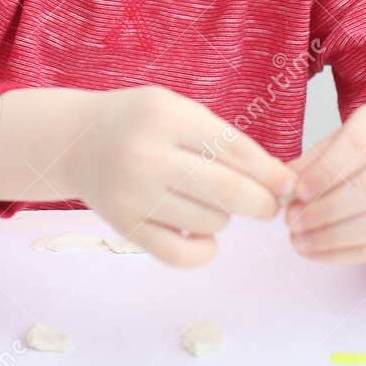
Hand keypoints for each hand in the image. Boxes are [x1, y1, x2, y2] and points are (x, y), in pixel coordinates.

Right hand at [58, 85, 295, 268]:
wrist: (75, 142)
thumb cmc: (140, 123)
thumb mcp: (178, 110)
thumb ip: (224, 140)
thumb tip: (280, 182)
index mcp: (167, 116)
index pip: (237, 151)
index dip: (272, 173)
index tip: (290, 186)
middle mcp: (148, 155)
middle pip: (229, 191)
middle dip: (262, 204)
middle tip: (267, 206)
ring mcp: (133, 194)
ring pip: (210, 222)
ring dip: (224, 218)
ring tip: (210, 203)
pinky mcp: (124, 226)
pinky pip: (180, 255)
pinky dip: (204, 251)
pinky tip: (203, 236)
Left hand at [285, 101, 365, 263]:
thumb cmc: (359, 153)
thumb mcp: (334, 144)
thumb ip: (310, 163)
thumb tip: (285, 188)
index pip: (360, 145)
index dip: (325, 172)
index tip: (297, 191)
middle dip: (325, 209)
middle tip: (293, 221)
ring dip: (333, 236)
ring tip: (299, 239)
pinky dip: (344, 253)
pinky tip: (316, 252)